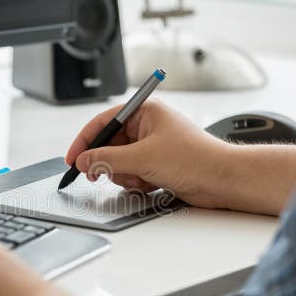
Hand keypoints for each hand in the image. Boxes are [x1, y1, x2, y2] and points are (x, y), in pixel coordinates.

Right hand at [65, 100, 231, 207]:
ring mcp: (152, 146)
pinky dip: (136, 182)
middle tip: (101, 176)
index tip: (73, 159)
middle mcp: (148, 126)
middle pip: (109, 145)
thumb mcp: (143, 157)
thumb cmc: (195, 158)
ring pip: (119, 162)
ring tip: (140, 179)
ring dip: (124, 175)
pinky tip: (150, 184)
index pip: (104, 122)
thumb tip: (84, 161)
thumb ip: (107, 159)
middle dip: (108, 163)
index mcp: (145, 111)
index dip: (85, 141)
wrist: (223, 180)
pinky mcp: (157, 165)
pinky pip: (132, 173)